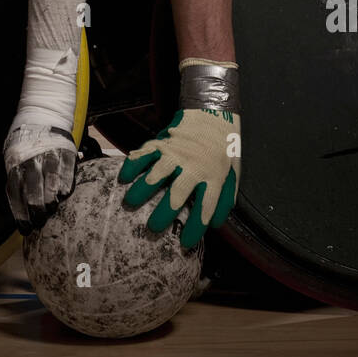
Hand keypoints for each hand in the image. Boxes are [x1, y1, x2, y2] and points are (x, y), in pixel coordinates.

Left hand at [3, 124, 76, 234]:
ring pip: (50, 187)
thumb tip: (13, 203)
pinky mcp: (66, 153)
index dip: (20, 214)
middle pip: (33, 194)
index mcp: (15, 163)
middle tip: (40, 222)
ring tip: (51, 210)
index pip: (15, 195)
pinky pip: (66, 175)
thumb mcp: (12, 153)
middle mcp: (31, 162)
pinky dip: (65, 187)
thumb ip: (14, 175)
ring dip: (51, 203)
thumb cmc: (26, 138)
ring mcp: (49, 158)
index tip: (25, 228)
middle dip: (36, 213)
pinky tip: (63, 195)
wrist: (44, 112)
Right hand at [118, 107, 240, 248]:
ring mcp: (177, 153)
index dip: (196, 228)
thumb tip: (215, 223)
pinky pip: (145, 154)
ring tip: (130, 204)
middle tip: (152, 228)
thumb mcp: (233, 171)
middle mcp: (195, 166)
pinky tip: (123, 177)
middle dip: (163, 214)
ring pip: (157, 174)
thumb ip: (226, 197)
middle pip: (177, 195)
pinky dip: (133, 164)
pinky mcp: (164, 141)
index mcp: (214, 176)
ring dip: (141, 191)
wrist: (213, 113)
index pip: (206, 208)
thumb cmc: (223, 147)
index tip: (186, 243)